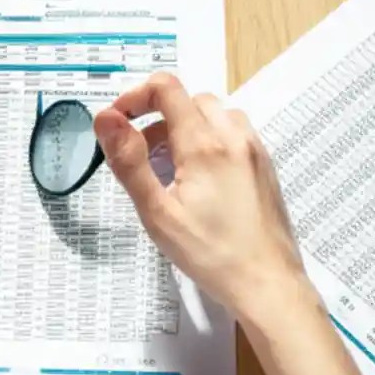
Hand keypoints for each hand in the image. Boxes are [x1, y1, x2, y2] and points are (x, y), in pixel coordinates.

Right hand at [94, 72, 308, 319]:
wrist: (268, 284)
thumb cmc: (211, 255)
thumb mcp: (158, 213)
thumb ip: (129, 162)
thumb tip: (106, 119)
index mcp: (204, 145)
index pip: (167, 89)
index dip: (135, 97)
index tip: (118, 122)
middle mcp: (234, 138)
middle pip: (190, 99)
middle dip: (158, 116)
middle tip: (141, 153)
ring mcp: (254, 151)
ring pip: (215, 114)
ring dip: (186, 126)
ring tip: (169, 166)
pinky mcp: (265, 167)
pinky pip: (234, 134)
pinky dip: (209, 140)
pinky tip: (200, 180)